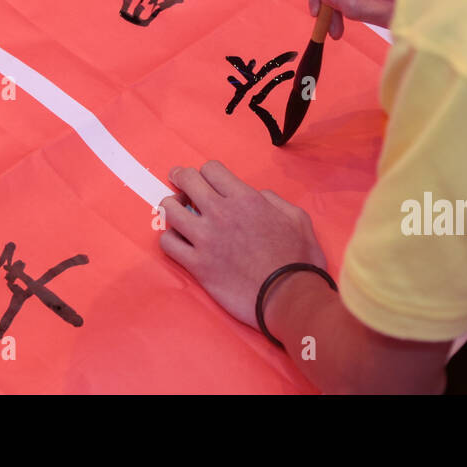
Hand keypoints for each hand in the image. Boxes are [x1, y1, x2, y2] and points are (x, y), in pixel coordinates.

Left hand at [158, 161, 325, 327]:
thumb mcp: (297, 217)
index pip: (210, 169)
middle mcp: (221, 213)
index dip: (206, 173)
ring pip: (169, 210)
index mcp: (245, 198)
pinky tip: (178, 241)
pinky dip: (170, 239)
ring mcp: (205, 238)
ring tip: (178, 214)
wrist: (289, 297)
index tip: (202, 180)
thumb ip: (274, 200)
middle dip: (181, 178)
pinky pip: (168, 243)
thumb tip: (257, 195)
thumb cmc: (298, 259)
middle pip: (186, 180)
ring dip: (171, 208)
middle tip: (178, 184)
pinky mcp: (197, 265)